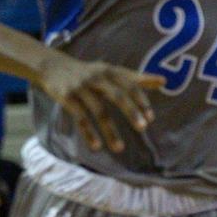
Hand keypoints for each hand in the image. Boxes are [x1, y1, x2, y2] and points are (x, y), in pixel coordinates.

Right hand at [36, 53, 160, 153]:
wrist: (52, 67)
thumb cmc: (87, 72)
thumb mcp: (110, 71)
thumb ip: (136, 78)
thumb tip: (164, 81)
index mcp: (110, 71)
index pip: (129, 85)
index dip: (140, 101)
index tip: (150, 118)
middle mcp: (97, 78)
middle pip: (116, 96)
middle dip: (130, 112)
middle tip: (143, 128)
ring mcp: (81, 88)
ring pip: (98, 111)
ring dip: (110, 131)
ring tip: (120, 149)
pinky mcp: (66, 98)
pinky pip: (80, 118)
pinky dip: (88, 133)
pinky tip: (96, 147)